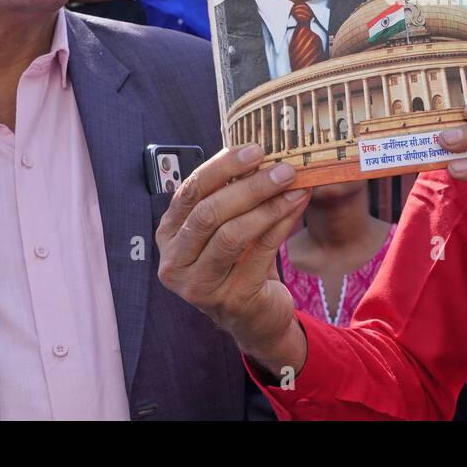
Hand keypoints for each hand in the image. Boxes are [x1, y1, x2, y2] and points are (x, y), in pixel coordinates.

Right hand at [156, 143, 311, 372]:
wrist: (256, 318)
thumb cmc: (239, 262)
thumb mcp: (227, 227)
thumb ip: (232, 195)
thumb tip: (262, 155)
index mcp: (169, 235)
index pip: (189, 192)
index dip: (221, 167)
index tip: (254, 149)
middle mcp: (175, 263)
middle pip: (209, 213)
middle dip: (249, 186)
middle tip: (283, 168)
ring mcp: (199, 286)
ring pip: (232, 234)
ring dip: (268, 205)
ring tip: (295, 185)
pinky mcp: (231, 300)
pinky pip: (260, 253)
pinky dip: (281, 224)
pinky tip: (297, 205)